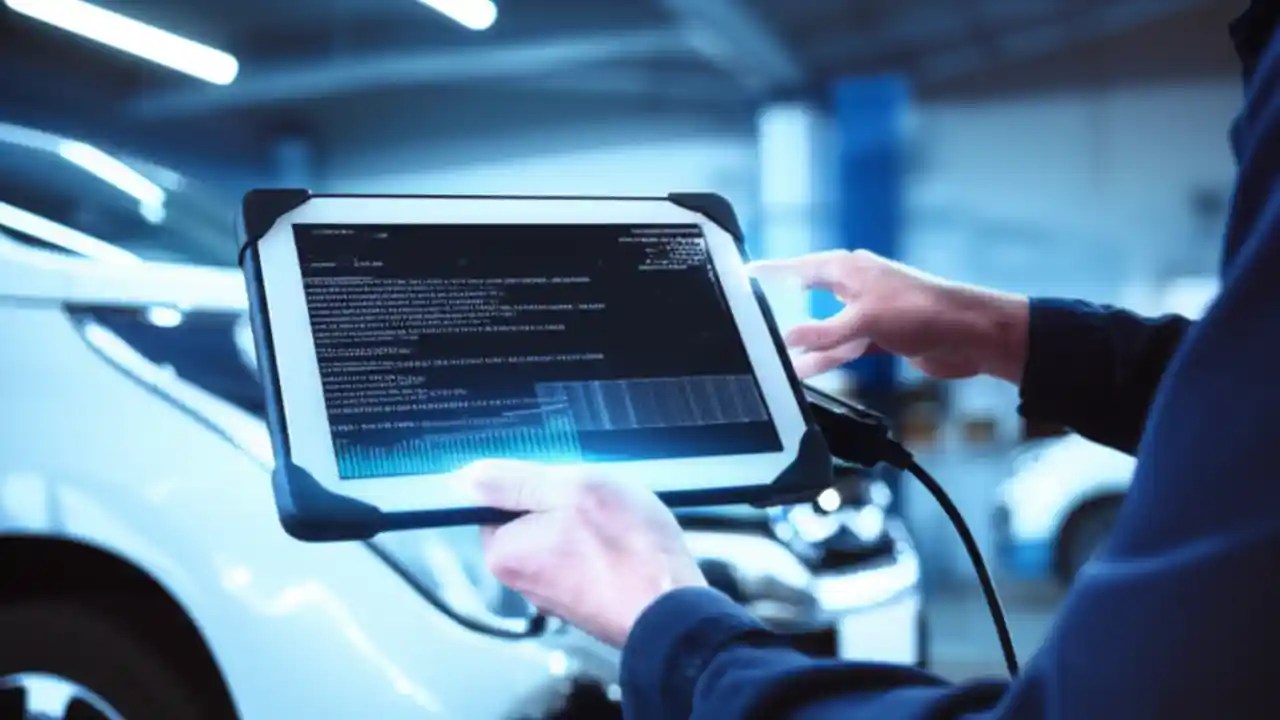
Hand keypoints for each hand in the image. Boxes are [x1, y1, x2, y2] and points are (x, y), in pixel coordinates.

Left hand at [466, 460, 705, 647]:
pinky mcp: (584, 602)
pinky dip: (606, 546)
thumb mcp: (571, 489)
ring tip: (617, 525)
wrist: (675, 609)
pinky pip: (586, 558)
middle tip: (596, 501)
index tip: (564, 483)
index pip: (499, 498)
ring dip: (589, 524)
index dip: (535, 482)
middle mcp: (522, 580)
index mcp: (505, 552)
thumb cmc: (629, 550)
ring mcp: (554, 594)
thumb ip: (516, 480)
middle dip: (565, 503)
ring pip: (563, 536)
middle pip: (532, 517)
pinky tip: (627, 544)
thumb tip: (469, 476)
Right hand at [750, 250, 1029, 382]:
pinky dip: (828, 358)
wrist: (970, 334)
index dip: (770, 272)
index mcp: (849, 268)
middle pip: (809, 298)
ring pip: (825, 329)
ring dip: (806, 345)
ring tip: (775, 360)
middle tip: (753, 322)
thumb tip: (786, 339)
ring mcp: (868, 311)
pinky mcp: (880, 335)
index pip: (798, 267)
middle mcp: (855, 286)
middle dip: (783, 311)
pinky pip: (843, 348)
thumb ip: (823, 333)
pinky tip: (808, 370)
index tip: (744, 273)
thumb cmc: (922, 311)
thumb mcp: (863, 321)